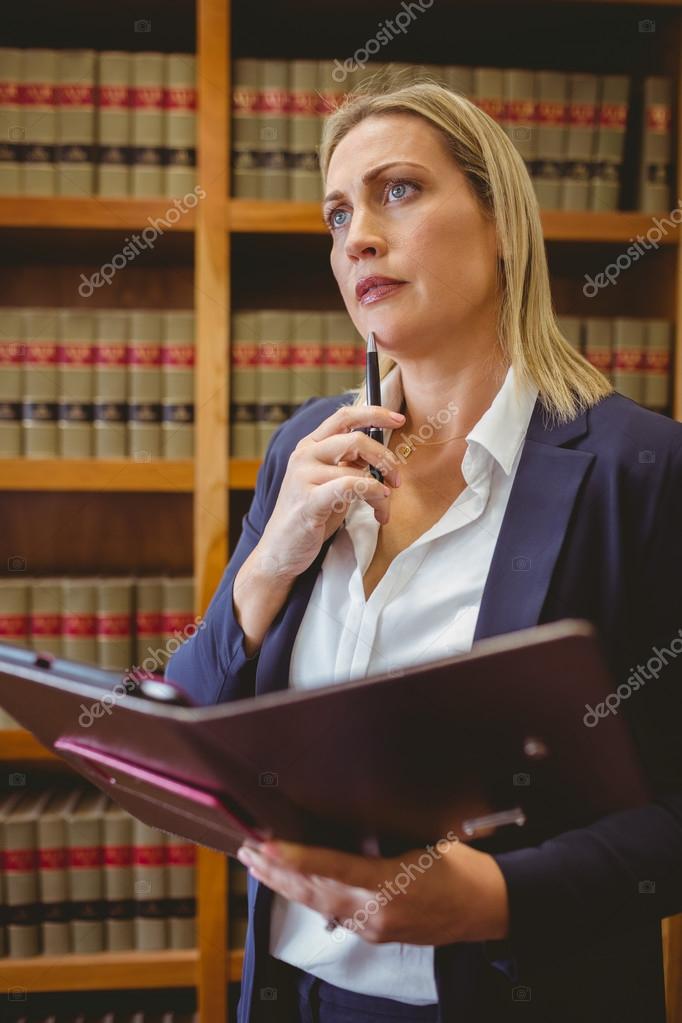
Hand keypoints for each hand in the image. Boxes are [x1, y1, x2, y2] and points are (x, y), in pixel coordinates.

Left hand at [236, 834, 508, 945]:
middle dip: (277, 872)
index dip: (296, 858)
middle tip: (246, 849)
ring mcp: (376, 928)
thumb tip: (350, 818)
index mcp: (390, 885)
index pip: (331, 869)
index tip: (268, 846)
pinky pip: (335, 914)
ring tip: (257, 866)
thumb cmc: (465, 866)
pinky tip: (292, 885)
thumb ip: (386, 838)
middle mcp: (376, 912)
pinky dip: (309, 897)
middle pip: (315, 892)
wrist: (492, 908)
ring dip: (286, 885)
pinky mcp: (378, 934)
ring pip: (320, 905)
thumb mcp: (427, 840)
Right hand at [257, 404, 404, 580]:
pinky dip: (372, 494)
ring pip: (359, 470)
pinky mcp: (308, 500)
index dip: (375, 413)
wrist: (280, 551)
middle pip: (356, 439)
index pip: (344, 416)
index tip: (398, 419)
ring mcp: (303, 476)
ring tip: (383, 508)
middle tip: (396, 480)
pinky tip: (379, 509)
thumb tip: (381, 454)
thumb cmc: (310, 516)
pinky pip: (351, 486)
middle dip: (386, 458)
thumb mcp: (330, 482)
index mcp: (310, 445)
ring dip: (381, 490)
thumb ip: (349, 464)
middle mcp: (304, 455)